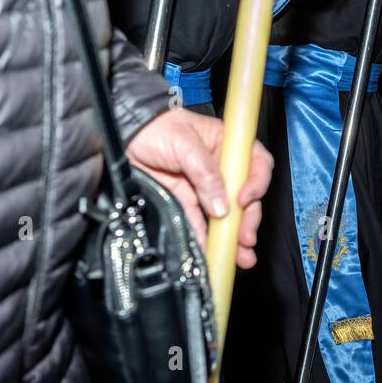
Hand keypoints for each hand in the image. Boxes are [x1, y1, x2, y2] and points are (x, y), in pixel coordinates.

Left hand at [127, 109, 273, 268]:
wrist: (124, 135)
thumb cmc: (156, 127)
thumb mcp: (185, 143)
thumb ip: (205, 173)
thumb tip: (222, 207)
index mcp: (228, 147)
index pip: (257, 164)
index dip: (257, 183)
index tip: (245, 200)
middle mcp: (221, 169)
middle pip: (245, 197)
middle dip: (248, 219)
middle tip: (245, 237)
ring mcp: (203, 188)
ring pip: (226, 216)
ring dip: (234, 236)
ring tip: (240, 255)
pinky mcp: (185, 203)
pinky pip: (199, 224)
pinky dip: (206, 239)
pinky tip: (212, 252)